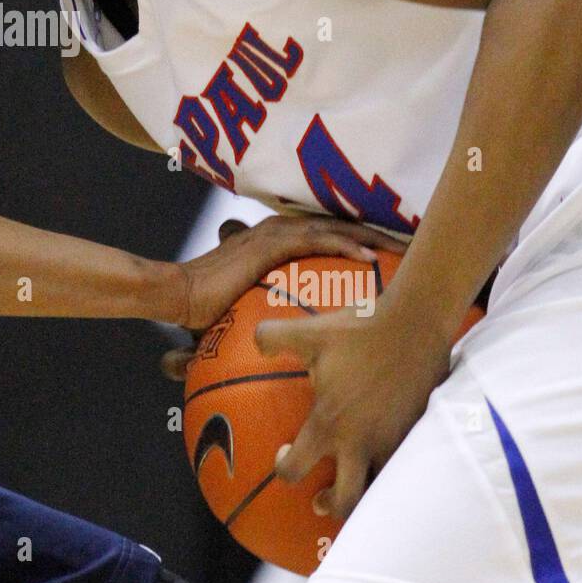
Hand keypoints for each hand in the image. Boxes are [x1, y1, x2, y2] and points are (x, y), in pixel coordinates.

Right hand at [171, 213, 405, 334]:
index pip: (318, 235)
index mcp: (268, 244)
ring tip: (399, 246)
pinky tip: (370, 258)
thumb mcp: (236, 317)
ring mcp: (273, 235)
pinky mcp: (271, 244)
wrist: (177, 296)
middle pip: (332, 226)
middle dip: (369, 233)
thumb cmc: (199, 310)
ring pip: (331, 228)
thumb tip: (251, 356)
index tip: (381, 254)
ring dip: (367, 235)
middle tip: (403, 246)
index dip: (349, 240)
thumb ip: (249, 328)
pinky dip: (345, 246)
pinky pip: (318, 241)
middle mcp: (273, 232)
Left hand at [255, 287, 451, 519]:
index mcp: (329, 423)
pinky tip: (389, 461)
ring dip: (367, 494)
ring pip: (382, 490)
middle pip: (346, 501)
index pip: (296, 468)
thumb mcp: (308, 331)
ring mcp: (393, 442)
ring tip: (357, 485)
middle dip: (331, 505)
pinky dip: (396, 474)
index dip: (285, 469)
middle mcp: (360, 442)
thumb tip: (254, 344)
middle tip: (321, 500)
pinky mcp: (419, 434)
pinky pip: (408, 467)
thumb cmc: (358, 330)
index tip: (285, 455)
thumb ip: (272, 337)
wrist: (414, 324)